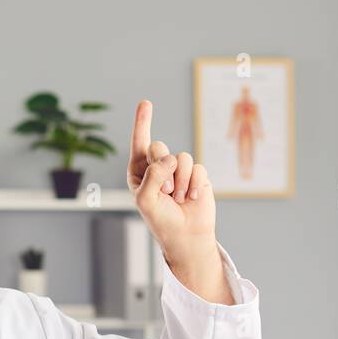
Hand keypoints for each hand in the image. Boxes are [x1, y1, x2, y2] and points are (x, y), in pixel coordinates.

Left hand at [127, 101, 231, 303]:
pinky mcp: (197, 175)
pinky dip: (194, 185)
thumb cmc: (160, 219)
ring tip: (177, 198)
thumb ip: (152, 176)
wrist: (185, 236)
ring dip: (179, 182)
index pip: (140, 142)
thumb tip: (171, 158)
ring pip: (181, 158)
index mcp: (140, 171)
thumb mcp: (145, 200)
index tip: (145, 103)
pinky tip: (191, 198)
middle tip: (165, 191)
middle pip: (159, 147)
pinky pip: (197, 168)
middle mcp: (158, 167)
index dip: (143, 122)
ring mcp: (178, 170)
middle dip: (162, 168)